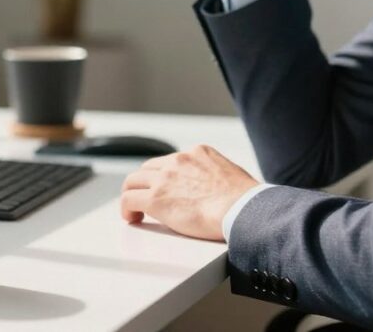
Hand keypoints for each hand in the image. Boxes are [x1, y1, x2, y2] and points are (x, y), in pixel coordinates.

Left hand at [120, 144, 258, 240]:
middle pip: (148, 168)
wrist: (243, 209)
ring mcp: (165, 178)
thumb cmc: (246, 201)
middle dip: (145, 183)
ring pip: (133, 181)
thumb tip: (218, 189)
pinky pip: (128, 199)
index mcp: (197, 152)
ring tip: (134, 210)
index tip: (165, 188)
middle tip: (144, 199)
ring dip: (131, 194)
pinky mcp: (156, 198)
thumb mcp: (231, 174)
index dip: (164, 176)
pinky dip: (126, 209)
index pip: (171, 161)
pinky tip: (132, 219)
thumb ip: (216, 176)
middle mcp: (178, 160)